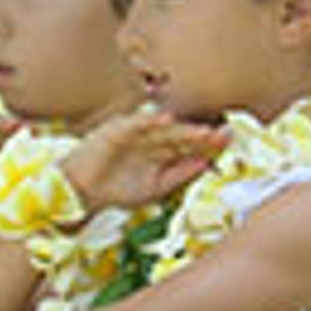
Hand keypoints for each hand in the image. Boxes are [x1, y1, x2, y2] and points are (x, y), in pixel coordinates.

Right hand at [63, 111, 228, 210]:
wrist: (81, 191)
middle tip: (225, 133)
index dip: (210, 144)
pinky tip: (167, 119)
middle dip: (203, 135)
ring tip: (203, 131)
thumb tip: (209, 163)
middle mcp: (153, 139)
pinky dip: (150, 119)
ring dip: (184, 128)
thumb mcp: (156, 188)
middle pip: (182, 134)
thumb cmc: (117, 191)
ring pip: (164, 128)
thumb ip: (181, 175)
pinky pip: (136, 122)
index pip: (191, 145)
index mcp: (164, 152)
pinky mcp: (117, 128)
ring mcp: (136, 132)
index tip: (230, 142)